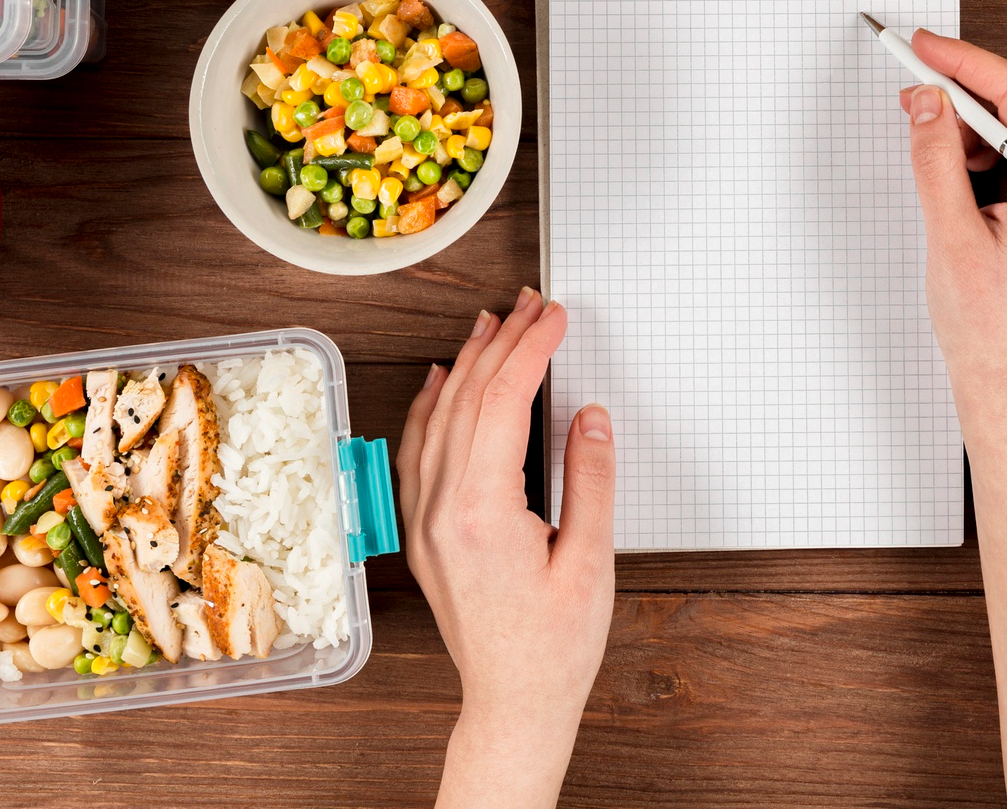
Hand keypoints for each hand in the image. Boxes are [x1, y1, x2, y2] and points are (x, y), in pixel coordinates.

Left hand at [397, 288, 616, 808]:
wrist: (513, 701)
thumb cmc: (554, 647)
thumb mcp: (591, 561)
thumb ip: (590, 481)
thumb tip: (589, 416)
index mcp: (480, 513)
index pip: (501, 404)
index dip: (530, 350)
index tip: (554, 317)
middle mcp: (439, 510)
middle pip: (465, 400)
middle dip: (501, 343)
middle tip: (530, 305)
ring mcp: (422, 521)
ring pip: (435, 419)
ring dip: (465, 364)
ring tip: (491, 323)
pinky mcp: (420, 532)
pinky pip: (415, 451)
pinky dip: (429, 406)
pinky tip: (440, 380)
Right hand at [901, 32, 1006, 438]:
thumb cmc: (991, 331)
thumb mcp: (951, 236)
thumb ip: (936, 160)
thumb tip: (925, 101)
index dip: (966, 62)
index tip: (921, 46)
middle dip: (969, 81)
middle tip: (915, 69)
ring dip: (976, 117)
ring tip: (927, 125)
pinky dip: (987, 147)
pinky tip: (954, 161)